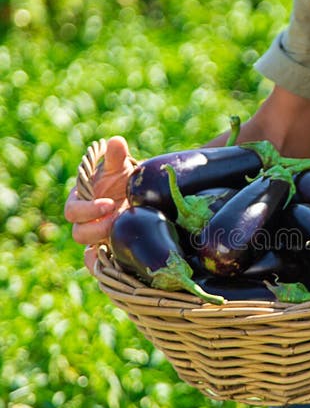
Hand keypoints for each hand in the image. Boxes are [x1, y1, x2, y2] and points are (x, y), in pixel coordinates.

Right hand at [64, 136, 135, 272]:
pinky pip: (99, 265)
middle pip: (79, 233)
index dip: (89, 210)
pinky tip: (114, 263)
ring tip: (121, 234)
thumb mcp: (121, 169)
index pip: (74, 211)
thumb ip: (115, 158)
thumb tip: (116, 141)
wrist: (139, 199)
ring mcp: (96, 239)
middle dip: (97, 228)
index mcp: (80, 202)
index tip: (109, 203)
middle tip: (117, 219)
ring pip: (88, 250)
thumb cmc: (123, 181)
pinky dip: (101, 266)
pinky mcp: (109, 251)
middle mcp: (85, 223)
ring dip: (102, 244)